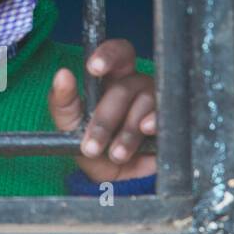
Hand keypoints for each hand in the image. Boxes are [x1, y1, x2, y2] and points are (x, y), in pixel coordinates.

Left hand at [49, 38, 156, 182]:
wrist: (113, 181)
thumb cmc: (91, 144)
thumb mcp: (70, 123)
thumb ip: (63, 100)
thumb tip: (62, 74)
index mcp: (114, 78)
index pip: (118, 52)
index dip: (108, 55)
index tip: (93, 69)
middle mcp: (138, 85)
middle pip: (126, 86)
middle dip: (106, 117)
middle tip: (92, 145)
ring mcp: (158, 102)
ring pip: (145, 103)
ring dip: (126, 131)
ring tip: (115, 154)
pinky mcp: (172, 121)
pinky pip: (167, 116)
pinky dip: (154, 124)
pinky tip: (146, 132)